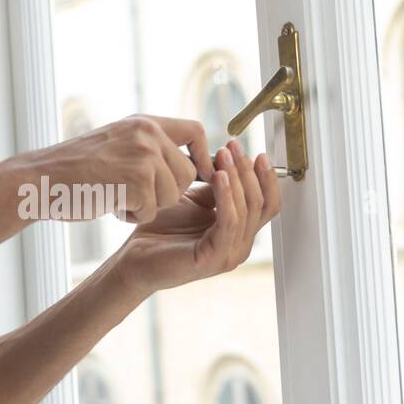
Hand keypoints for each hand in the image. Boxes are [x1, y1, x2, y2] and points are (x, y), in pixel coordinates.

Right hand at [27, 114, 213, 224]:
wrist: (43, 178)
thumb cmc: (76, 169)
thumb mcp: (117, 143)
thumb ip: (150, 147)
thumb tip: (192, 166)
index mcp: (145, 122)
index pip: (196, 131)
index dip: (204, 156)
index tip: (201, 174)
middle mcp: (148, 134)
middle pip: (188, 173)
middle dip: (168, 192)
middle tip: (134, 194)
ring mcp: (145, 156)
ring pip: (172, 195)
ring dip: (148, 206)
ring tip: (116, 196)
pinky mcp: (138, 181)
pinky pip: (152, 211)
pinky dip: (132, 216)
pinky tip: (110, 205)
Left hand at [113, 140, 280, 295]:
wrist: (136, 257)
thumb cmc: (162, 230)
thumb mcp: (195, 200)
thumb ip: (216, 187)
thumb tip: (230, 162)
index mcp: (240, 232)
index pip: (267, 203)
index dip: (265, 176)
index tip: (254, 150)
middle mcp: (240, 245)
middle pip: (260, 203)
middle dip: (248, 170)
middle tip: (234, 146)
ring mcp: (230, 254)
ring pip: (247, 210)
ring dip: (237, 178)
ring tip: (224, 155)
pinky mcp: (214, 258)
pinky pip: (229, 222)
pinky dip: (226, 196)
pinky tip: (219, 176)